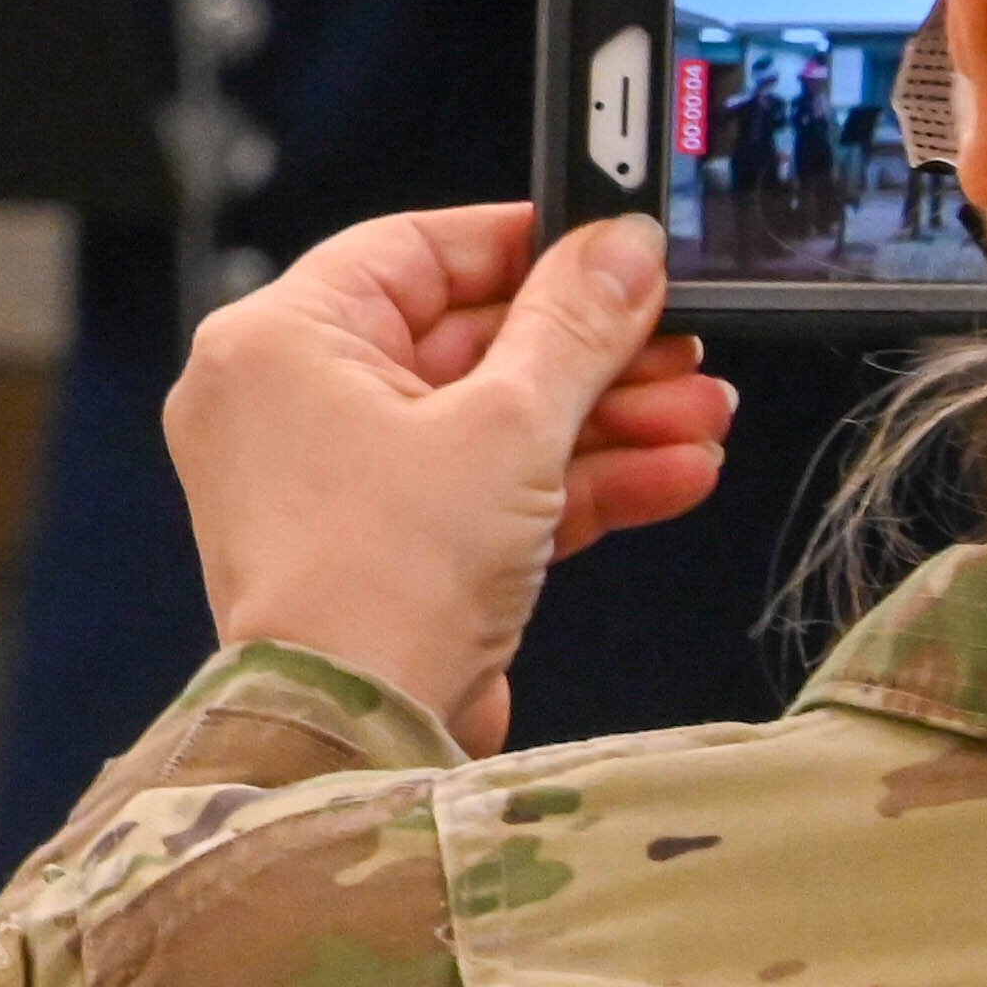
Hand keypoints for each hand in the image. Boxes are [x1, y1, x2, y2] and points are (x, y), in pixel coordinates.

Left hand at [166, 204, 731, 750]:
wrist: (355, 741)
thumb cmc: (381, 579)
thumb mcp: (507, 428)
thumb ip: (574, 328)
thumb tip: (621, 247)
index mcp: (281, 343)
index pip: (415, 250)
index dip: (526, 245)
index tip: (616, 251)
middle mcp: (291, 404)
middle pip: (466, 339)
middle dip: (591, 353)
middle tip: (684, 346)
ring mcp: (336, 483)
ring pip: (489, 421)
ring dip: (604, 420)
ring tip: (705, 416)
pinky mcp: (386, 551)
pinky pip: (485, 490)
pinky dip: (574, 484)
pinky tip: (675, 474)